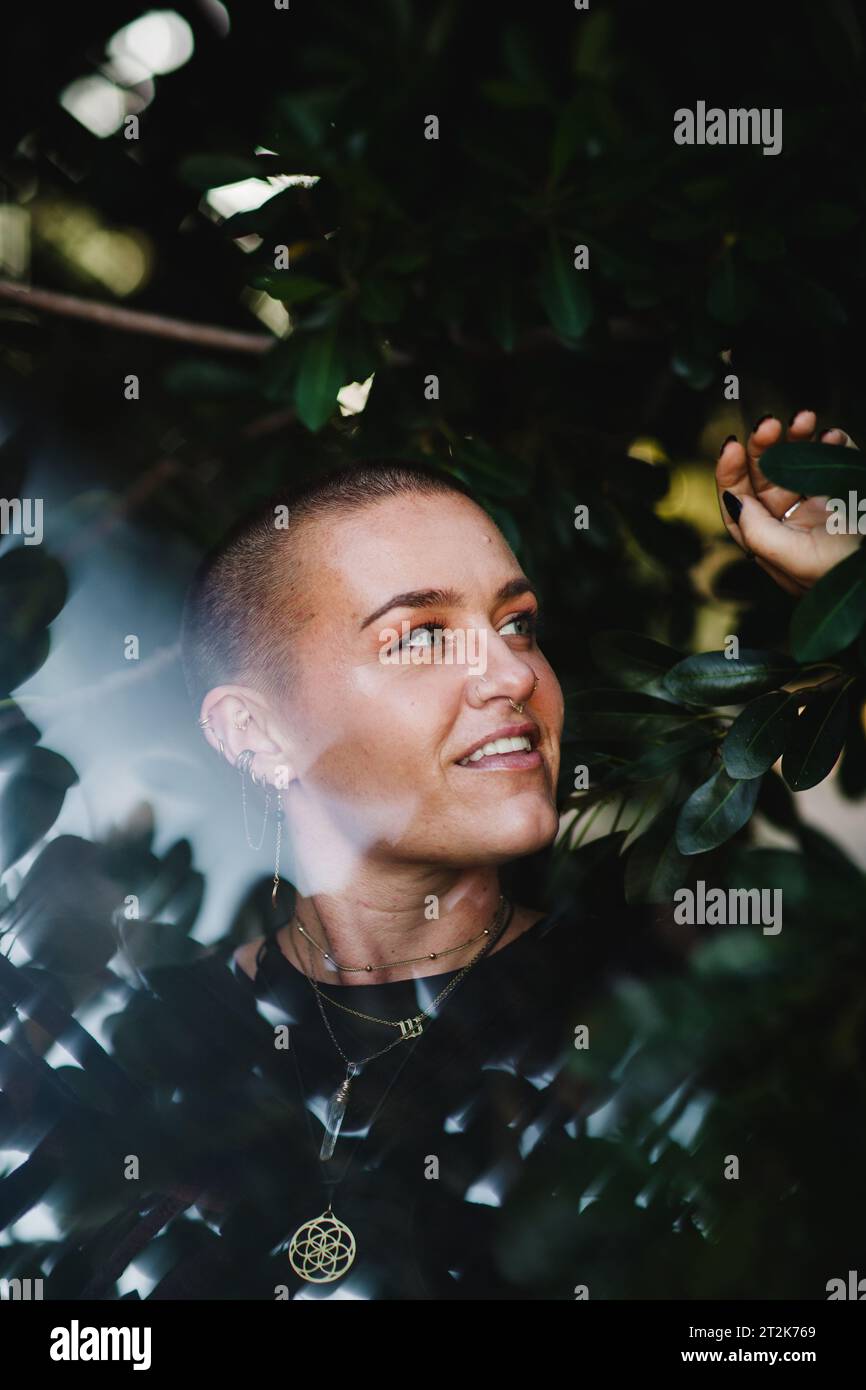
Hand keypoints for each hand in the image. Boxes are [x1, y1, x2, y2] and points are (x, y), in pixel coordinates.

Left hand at [715, 410, 860, 596]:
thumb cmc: (844, 575)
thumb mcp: (799, 562)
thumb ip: (760, 534)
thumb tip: (734, 501)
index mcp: (773, 544)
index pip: (740, 505)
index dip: (730, 475)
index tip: (732, 447)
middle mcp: (793, 524)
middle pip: (766, 478)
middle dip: (764, 448)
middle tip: (770, 423)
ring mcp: (821, 508)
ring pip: (798, 464)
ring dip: (798, 438)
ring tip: (805, 418)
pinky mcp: (849, 493)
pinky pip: (835, 461)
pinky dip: (832, 443)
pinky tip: (832, 435)